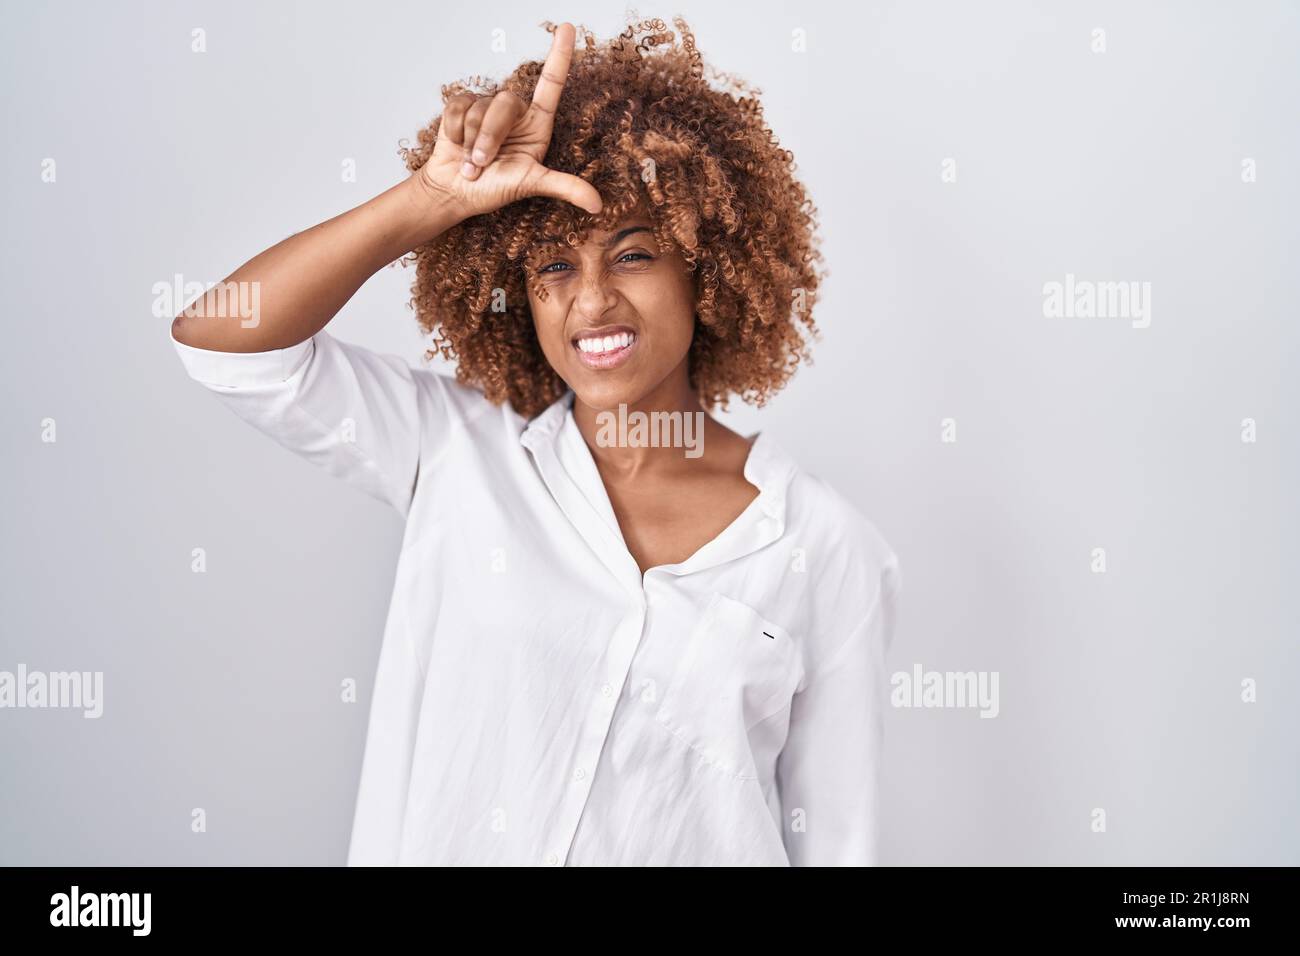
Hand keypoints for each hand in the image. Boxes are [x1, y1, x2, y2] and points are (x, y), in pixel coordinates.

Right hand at [417, 22, 602, 219]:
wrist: (453, 193)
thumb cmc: (493, 190)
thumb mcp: (531, 184)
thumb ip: (564, 187)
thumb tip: (597, 205)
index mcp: (537, 125)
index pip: (551, 84)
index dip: (560, 55)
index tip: (569, 27)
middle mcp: (514, 113)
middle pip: (506, 102)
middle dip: (490, 136)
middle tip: (481, 164)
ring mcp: (487, 109)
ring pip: (480, 107)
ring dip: (472, 141)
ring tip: (470, 162)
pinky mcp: (462, 106)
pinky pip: (459, 105)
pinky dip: (455, 131)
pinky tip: (456, 145)